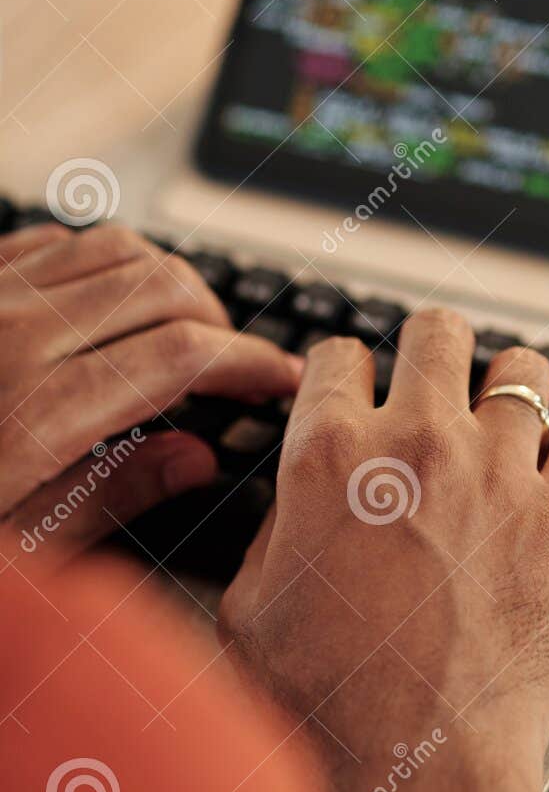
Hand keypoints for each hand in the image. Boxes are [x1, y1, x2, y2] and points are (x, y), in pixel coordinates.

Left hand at [0, 220, 301, 558]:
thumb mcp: (19, 550)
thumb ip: (112, 497)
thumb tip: (192, 457)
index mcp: (33, 412)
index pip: (180, 359)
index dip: (248, 363)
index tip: (279, 381)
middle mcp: (10, 337)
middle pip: (161, 288)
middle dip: (220, 319)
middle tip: (239, 363)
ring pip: (115, 250)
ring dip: (170, 282)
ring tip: (189, 328)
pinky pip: (55, 241)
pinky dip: (105, 260)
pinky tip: (117, 301)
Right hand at [219, 306, 548, 791]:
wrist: (416, 772)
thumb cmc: (329, 710)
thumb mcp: (248, 610)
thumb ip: (275, 531)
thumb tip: (299, 503)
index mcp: (328, 456)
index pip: (340, 355)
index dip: (347, 376)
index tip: (360, 394)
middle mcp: (417, 445)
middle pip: (437, 332)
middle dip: (434, 352)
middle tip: (438, 385)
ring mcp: (499, 474)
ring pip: (522, 369)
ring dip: (511, 390)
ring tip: (507, 422)